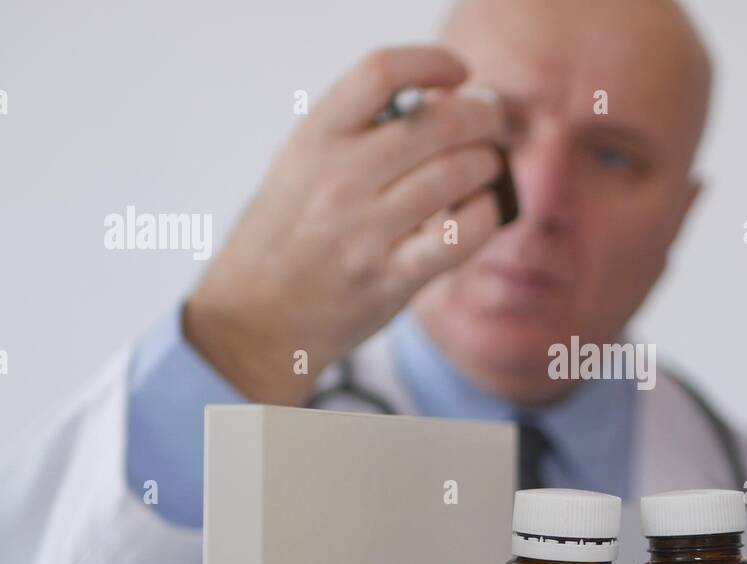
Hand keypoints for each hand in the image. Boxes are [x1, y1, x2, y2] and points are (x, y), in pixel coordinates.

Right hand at [183, 46, 507, 404]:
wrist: (253, 318)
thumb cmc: (287, 236)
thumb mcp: (301, 166)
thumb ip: (358, 134)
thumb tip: (439, 104)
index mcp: (315, 138)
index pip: (380, 72)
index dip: (431, 62)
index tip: (456, 73)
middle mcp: (339, 178)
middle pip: (437, 122)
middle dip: (482, 116)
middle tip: (493, 122)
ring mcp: (364, 230)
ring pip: (456, 175)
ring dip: (488, 163)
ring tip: (488, 165)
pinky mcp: (389, 278)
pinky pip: (459, 237)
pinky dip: (485, 216)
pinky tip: (484, 210)